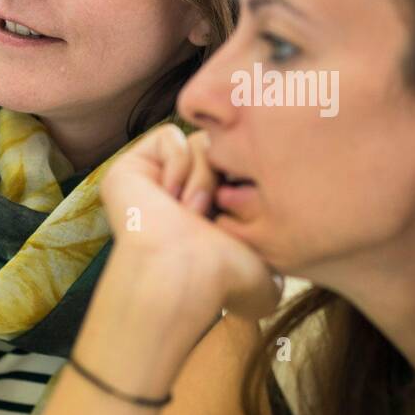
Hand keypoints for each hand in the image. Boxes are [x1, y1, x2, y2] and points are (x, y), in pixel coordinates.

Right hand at [99, 124, 281, 328]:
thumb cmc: (224, 276)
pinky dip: (178, 165)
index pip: (237, 172)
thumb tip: (282, 271)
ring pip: (198, 144)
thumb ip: (277, 262)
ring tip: (190, 212)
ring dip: (202, 178)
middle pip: (220, 151)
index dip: (248, 180)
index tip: (248, 206)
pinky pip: (170, 138)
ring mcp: (154, 180)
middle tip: (218, 209)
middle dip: (223, 175)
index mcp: (207, 214)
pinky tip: (168, 199)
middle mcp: (179, 194)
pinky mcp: (132, 166)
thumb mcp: (265, 270)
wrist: (186, 271)